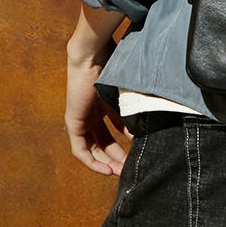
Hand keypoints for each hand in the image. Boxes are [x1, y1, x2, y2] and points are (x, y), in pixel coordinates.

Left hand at [64, 38, 133, 175]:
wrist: (94, 54)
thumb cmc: (113, 63)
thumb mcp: (126, 90)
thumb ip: (134, 105)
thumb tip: (151, 121)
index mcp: (105, 103)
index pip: (114, 129)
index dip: (125, 143)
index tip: (138, 152)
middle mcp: (92, 112)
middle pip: (103, 141)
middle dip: (116, 156)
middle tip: (129, 167)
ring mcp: (81, 118)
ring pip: (92, 148)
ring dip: (105, 162)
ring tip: (119, 172)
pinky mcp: (74, 122)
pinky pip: (80, 149)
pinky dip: (92, 161)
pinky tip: (105, 169)